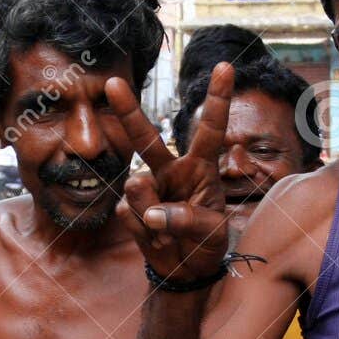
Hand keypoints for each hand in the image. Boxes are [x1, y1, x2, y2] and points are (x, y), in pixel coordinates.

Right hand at [109, 64, 231, 281]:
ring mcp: (148, 189)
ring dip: (151, 214)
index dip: (217, 99)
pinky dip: (144, 233)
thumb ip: (187, 219)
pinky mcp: (130, 209)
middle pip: (147, 138)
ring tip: (168, 235)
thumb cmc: (207, 245)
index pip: (210, 130)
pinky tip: (155, 241)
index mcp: (200, 168)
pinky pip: (128, 214)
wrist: (184, 272)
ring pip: (136, 187)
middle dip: (129, 111)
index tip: (225, 67)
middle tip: (113, 83)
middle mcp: (171, 171)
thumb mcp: (211, 234)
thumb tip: (154, 214)